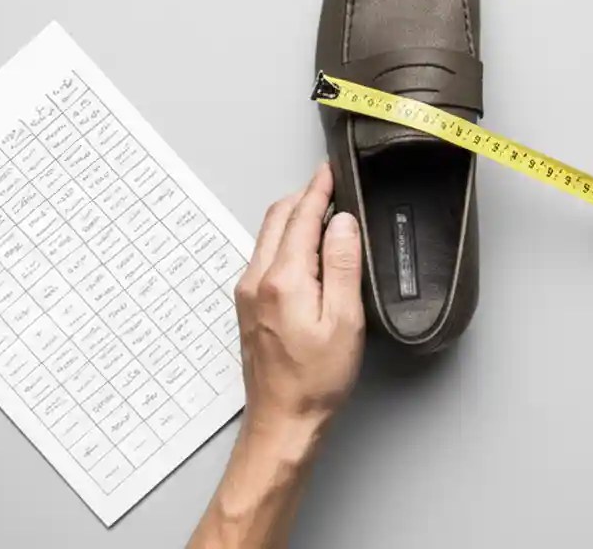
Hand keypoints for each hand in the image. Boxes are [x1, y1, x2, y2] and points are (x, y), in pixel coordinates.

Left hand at [233, 163, 365, 435]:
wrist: (283, 421)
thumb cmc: (316, 380)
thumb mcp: (344, 320)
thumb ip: (341, 265)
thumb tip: (342, 223)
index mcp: (283, 279)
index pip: (301, 217)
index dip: (318, 189)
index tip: (331, 170)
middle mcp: (257, 280)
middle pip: (277, 219)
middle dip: (304, 196)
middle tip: (330, 184)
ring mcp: (248, 293)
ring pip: (268, 236)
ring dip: (294, 217)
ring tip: (323, 212)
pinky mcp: (248, 307)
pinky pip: (265, 257)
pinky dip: (286, 239)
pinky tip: (306, 249)